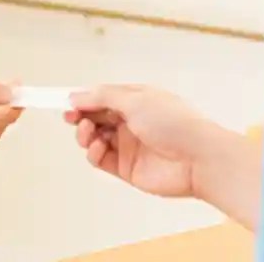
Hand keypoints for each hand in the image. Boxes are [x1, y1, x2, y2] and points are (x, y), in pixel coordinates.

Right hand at [64, 84, 216, 197]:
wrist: (198, 159)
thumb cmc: (175, 123)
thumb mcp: (135, 99)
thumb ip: (102, 97)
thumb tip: (76, 95)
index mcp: (136, 100)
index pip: (103, 97)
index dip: (84, 99)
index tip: (65, 100)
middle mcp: (132, 121)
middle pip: (96, 117)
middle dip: (81, 116)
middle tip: (71, 117)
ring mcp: (129, 145)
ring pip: (95, 138)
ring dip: (85, 134)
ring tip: (88, 133)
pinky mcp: (128, 168)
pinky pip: (101, 159)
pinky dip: (93, 153)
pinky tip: (97, 148)